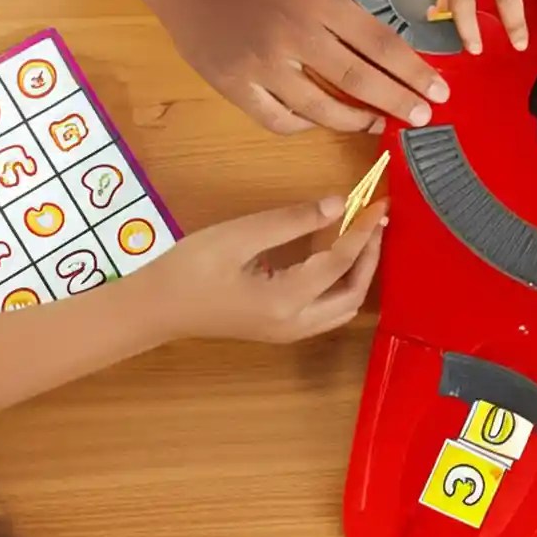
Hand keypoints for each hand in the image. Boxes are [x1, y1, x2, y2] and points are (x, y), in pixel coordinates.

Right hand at [134, 196, 385, 343]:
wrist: (156, 308)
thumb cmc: (188, 269)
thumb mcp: (238, 236)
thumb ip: (291, 221)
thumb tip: (339, 203)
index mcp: (285, 302)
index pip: (339, 263)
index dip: (363, 231)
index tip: (379, 203)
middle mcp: (295, 325)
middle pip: (353, 294)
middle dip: (369, 256)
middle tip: (375, 220)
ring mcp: (290, 333)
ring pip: (344, 307)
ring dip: (359, 272)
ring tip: (362, 235)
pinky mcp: (283, 329)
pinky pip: (327, 309)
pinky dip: (341, 283)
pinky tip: (336, 254)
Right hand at [144, 0, 449, 134]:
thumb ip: (351, 23)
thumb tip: (398, 66)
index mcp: (320, 3)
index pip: (380, 43)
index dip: (414, 72)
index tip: (438, 92)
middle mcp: (294, 33)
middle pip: (359, 78)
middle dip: (398, 102)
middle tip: (421, 117)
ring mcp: (263, 64)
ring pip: (322, 110)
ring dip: (356, 121)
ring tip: (376, 122)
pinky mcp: (236, 87)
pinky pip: (283, 122)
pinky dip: (306, 126)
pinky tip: (320, 120)